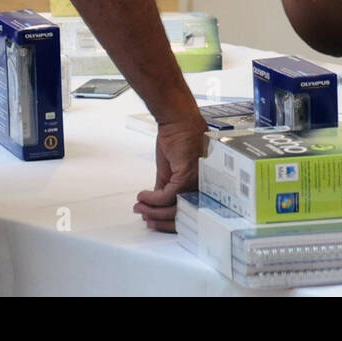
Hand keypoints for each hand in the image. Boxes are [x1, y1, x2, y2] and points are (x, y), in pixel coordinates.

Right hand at [133, 109, 207, 231]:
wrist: (178, 120)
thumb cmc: (178, 137)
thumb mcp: (169, 168)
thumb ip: (165, 185)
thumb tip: (156, 201)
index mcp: (200, 184)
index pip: (187, 211)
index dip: (169, 219)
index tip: (154, 220)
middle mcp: (202, 185)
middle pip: (182, 214)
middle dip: (160, 219)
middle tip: (145, 218)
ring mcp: (196, 182)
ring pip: (174, 207)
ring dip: (153, 210)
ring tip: (140, 207)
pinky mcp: (187, 175)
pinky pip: (167, 195)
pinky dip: (152, 199)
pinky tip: (143, 196)